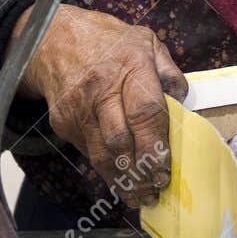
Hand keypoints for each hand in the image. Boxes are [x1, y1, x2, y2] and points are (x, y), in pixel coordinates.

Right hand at [13, 3, 188, 207]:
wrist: (53, 40)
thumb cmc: (109, 42)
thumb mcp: (146, 42)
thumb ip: (168, 71)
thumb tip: (183, 103)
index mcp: (130, 66)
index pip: (145, 112)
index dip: (155, 145)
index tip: (166, 168)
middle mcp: (102, 89)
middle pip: (121, 140)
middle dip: (140, 171)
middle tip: (156, 190)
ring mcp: (79, 108)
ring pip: (102, 155)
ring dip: (123, 181)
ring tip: (140, 197)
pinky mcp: (63, 122)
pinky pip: (88, 152)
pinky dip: (105, 171)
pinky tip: (120, 182)